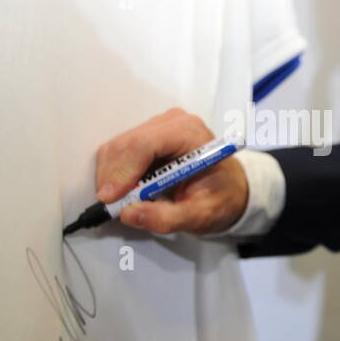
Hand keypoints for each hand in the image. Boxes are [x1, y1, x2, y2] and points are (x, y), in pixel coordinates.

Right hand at [93, 108, 248, 235]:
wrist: (228, 189)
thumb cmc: (220, 197)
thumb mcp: (200, 215)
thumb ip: (166, 217)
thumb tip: (129, 214)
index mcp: (189, 133)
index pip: (144, 144)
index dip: (122, 171)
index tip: (110, 198)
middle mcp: (171, 123)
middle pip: (125, 145)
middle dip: (112, 178)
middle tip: (113, 208)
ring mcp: (157, 127)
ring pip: (116, 148)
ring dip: (111, 178)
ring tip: (125, 202)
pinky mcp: (146, 137)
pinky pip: (118, 153)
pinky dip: (115, 175)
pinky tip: (128, 192)